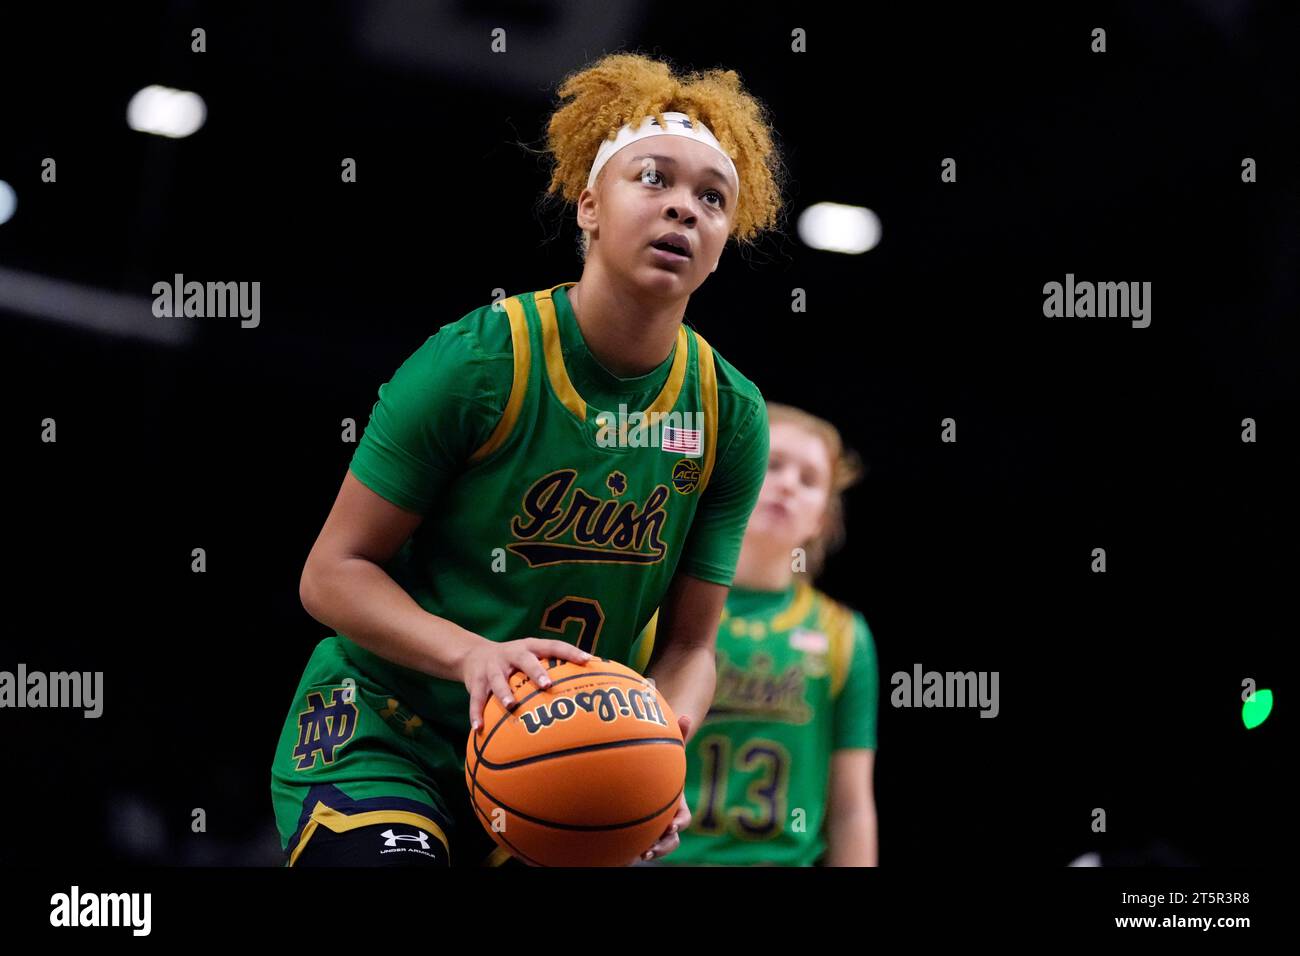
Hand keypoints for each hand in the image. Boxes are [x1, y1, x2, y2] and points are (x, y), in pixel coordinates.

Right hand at [462, 637, 591, 732]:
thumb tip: (591, 679)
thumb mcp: (531, 656)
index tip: (588, 660)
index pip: (553, 646)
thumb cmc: (514, 660)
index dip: (570, 652)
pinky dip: (476, 713)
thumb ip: (553, 665)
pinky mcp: (475, 682)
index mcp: (529, 647)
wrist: (472, 654)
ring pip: (498, 680)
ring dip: (504, 693)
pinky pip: (475, 699)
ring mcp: (492, 668)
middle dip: (536, 671)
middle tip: (547, 685)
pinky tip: (479, 728)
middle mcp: (511, 655)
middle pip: (524, 660)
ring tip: (511, 706)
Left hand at [635, 715, 692, 862]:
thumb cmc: (661, 759)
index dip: (679, 824)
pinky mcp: (637, 830)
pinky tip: (610, 850)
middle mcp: (666, 818)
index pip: (683, 818)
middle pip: (670, 840)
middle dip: (662, 847)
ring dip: (647, 851)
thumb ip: (678, 733)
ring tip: (634, 856)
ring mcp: (652, 826)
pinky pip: (633, 842)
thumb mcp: (668, 747)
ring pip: (653, 844)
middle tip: (649, 850)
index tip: (671, 826)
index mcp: (676, 803)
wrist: (649, 773)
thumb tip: (685, 715)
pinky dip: (626, 848)